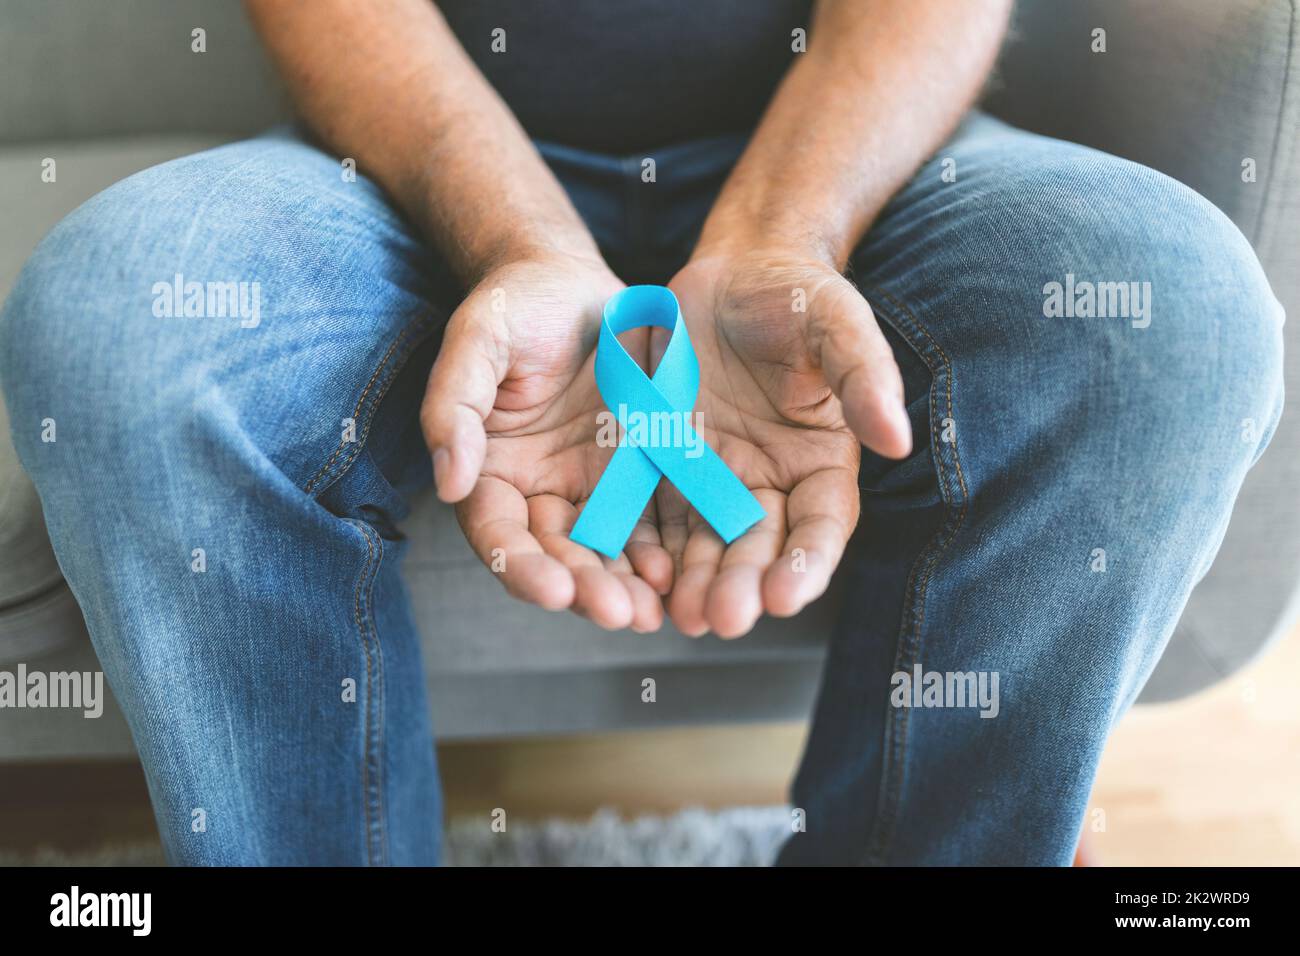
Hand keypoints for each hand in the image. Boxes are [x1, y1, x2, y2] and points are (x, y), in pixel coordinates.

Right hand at [421, 250, 671, 630]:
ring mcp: (593, 486)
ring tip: (653, 612)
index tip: (552, 591)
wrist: (576, 280)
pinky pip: (652, 520)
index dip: (520, 566)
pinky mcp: (640, 473)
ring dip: (627, 586)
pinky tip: (683, 572)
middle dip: (585, 589)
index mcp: (491, 471)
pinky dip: (664, 551)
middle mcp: (540, 491)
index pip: (497, 534)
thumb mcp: (477, 343)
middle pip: (557, 555)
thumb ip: (455, 407)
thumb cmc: (516, 306)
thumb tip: (449, 482)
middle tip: (620, 614)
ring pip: (607, 550)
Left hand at [655, 249, 911, 637]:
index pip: (821, 523)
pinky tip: (634, 577)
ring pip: (703, 544)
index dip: (808, 562)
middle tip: (723, 619)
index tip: (786, 596)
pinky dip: (644, 549)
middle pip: (758, 546)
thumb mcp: (835, 322)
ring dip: (693, 583)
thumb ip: (863, 374)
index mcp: (819, 461)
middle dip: (742, 585)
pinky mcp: (661, 468)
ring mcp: (710, 480)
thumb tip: (898, 439)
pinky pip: (650, 515)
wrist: (727, 274)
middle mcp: (767, 483)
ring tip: (680, 616)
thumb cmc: (793, 296)